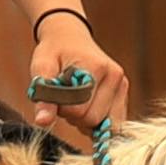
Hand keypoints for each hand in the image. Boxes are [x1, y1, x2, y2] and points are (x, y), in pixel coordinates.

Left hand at [23, 17, 131, 138]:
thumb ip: (43, 94)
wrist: (70, 38)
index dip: (61, 108)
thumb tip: (42, 122)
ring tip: (75, 100)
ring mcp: (122, 87)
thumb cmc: (54, 52)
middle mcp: (115, 77)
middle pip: (92, 119)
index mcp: (96, 67)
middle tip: (64, 98)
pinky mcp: (123, 96)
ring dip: (84, 120)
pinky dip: (95, 123)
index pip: (78, 109)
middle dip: (73, 115)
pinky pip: (112, 124)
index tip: (54, 94)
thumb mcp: (42, 67)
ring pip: (103, 125)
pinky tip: (86, 107)